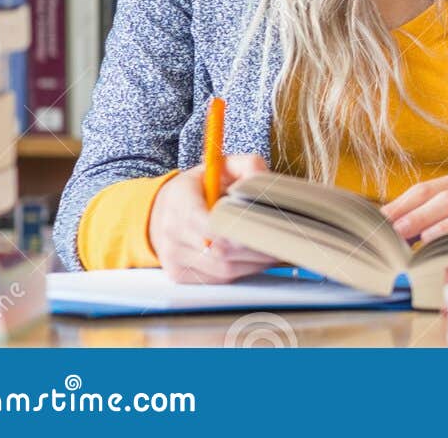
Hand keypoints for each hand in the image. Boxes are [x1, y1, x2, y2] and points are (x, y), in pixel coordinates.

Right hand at [149, 152, 279, 282]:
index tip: (271, 228)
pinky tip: (256, 259)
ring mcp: (174, 259)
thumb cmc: (198, 188)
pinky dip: (242, 271)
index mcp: (180, 202)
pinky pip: (219, 280)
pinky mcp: (180, 275)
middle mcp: (172, 234)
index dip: (244, 231)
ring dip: (254, 264)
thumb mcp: (220, 166)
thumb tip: (265, 177)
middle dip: (257, 250)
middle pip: (221, 253)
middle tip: (285, 242)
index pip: (212, 225)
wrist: (161, 211)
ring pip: (223, 271)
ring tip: (276, 250)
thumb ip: (247, 166)